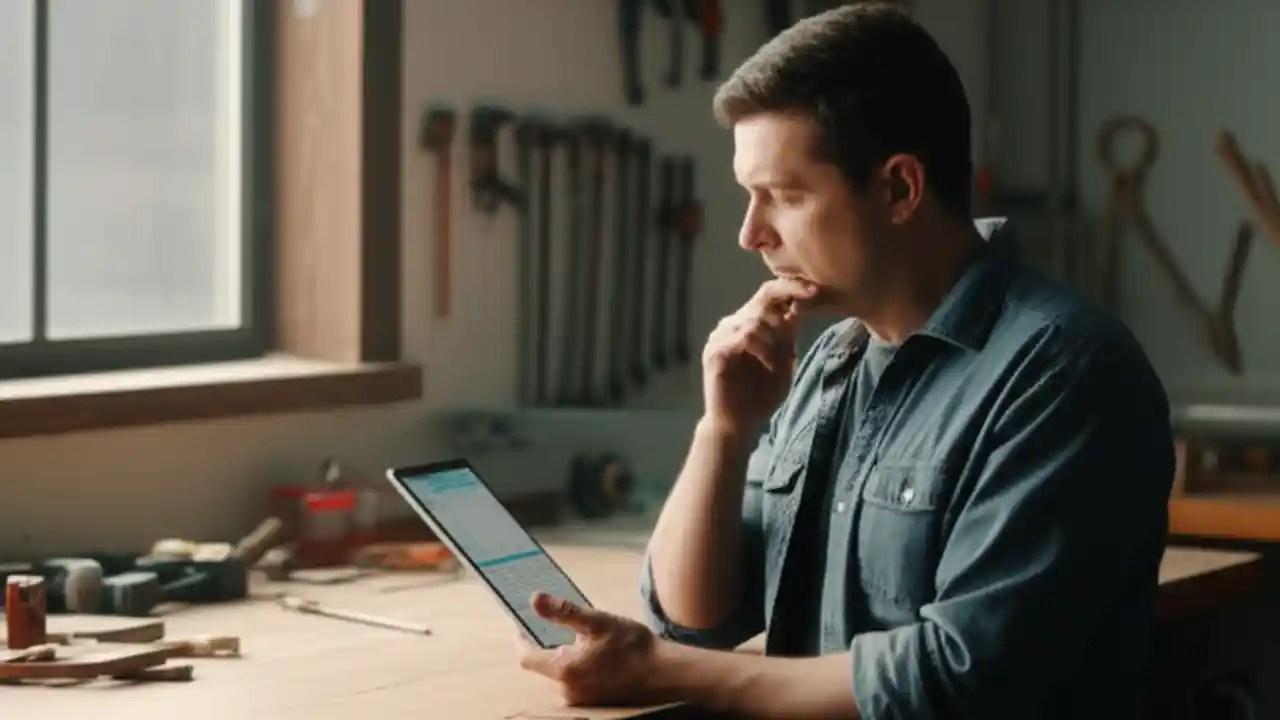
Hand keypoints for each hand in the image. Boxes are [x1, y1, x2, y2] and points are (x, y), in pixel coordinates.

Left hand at [516, 592, 660, 706]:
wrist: (664, 673)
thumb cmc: (632, 646)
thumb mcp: (597, 621)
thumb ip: (563, 612)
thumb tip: (534, 599)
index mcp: (564, 670)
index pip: (526, 656)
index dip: (521, 638)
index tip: (520, 622)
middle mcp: (567, 690)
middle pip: (543, 665)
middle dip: (548, 643)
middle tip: (560, 623)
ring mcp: (580, 698)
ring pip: (561, 673)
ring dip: (566, 655)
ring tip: (585, 638)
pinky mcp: (592, 701)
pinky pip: (575, 681)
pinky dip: (578, 666)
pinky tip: (596, 654)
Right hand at [702, 277, 818, 434]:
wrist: (739, 425)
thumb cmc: (760, 396)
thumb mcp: (783, 361)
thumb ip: (788, 335)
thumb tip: (803, 304)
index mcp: (750, 324)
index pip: (770, 293)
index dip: (792, 286)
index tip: (816, 289)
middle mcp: (734, 324)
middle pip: (764, 297)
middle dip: (789, 300)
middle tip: (805, 312)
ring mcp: (721, 336)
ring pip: (756, 318)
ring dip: (774, 339)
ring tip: (777, 362)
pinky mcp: (715, 352)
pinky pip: (744, 336)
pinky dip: (762, 349)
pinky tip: (768, 364)